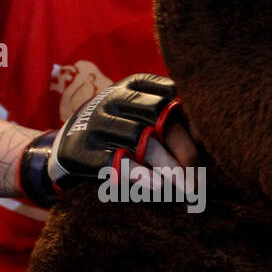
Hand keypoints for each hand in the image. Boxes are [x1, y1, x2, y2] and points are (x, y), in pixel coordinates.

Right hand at [18, 74, 199, 206]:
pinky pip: (117, 162)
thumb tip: (208, 138)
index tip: (210, 143)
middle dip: (185, 148)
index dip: (192, 120)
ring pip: (141, 141)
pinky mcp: (83, 151)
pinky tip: (158, 187)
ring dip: (167, 166)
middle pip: (159, 117)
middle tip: (200, 174)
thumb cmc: (115, 132)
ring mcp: (97, 123)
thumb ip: (168, 118)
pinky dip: (140, 175)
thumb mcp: (136, 113)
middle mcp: (113, 98)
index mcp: (132, 85)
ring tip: (187, 187)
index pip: (170, 94)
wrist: (61, 149)